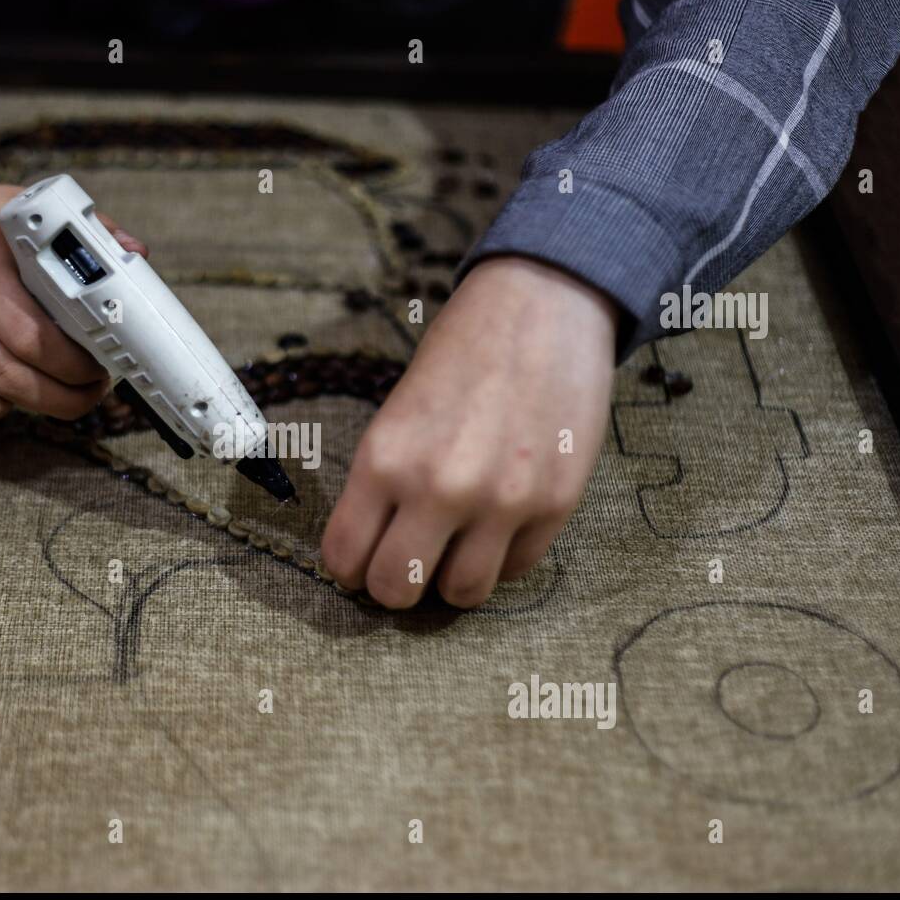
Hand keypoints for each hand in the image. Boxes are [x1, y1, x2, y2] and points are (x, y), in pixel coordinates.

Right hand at [0, 183, 147, 440]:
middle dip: (59, 396)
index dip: (74, 364)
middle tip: (82, 392)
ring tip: (29, 392)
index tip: (98, 368)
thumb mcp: (21, 213)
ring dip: (8, 410)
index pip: (29, 330)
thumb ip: (83, 235)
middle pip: (3, 372)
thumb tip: (134, 258)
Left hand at [321, 256, 616, 607]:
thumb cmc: (461, 353)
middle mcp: (439, 488)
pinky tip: (498, 523)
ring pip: (462, 594)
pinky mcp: (554, 504)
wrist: (542, 305)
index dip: (349, 569)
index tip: (361, 560)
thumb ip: (382, 483)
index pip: (345, 558)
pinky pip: (515, 568)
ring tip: (454, 549)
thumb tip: (373, 549)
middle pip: (397, 590)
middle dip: (394, 586)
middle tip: (406, 564)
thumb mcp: (395, 414)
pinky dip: (501, 557)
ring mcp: (501, 502)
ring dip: (451, 580)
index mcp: (384, 460)